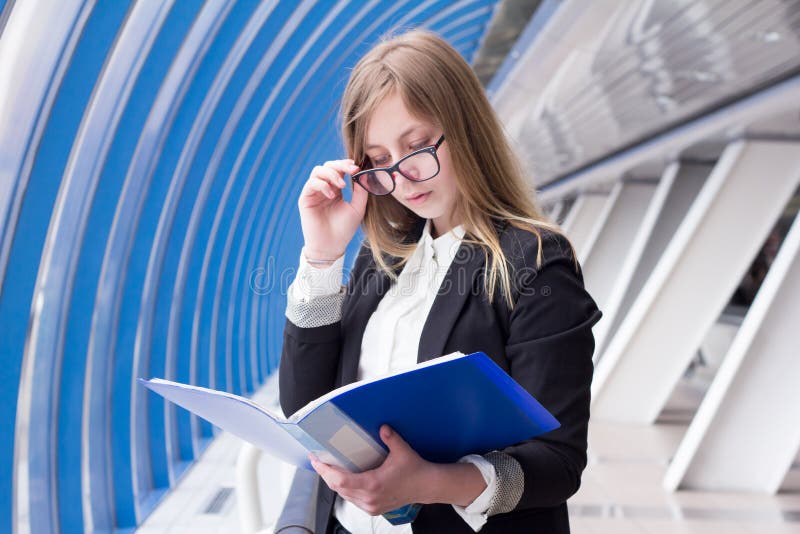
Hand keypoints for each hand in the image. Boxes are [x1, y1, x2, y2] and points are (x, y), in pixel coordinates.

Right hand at [298, 159, 368, 260]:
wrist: (331, 246)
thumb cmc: (344, 229)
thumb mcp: (357, 208)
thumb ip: (361, 191)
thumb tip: (363, 173)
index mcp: (335, 190)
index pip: (339, 169)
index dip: (347, 165)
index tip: (357, 167)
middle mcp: (323, 189)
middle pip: (327, 166)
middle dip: (340, 165)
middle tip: (351, 170)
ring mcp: (314, 193)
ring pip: (318, 171)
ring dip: (331, 174)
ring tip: (342, 186)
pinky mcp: (305, 199)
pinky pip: (312, 183)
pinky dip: (323, 185)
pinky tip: (332, 195)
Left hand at [309, 425, 435, 515]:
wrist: (426, 486)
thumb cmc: (415, 471)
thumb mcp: (403, 451)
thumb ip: (391, 438)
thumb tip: (382, 427)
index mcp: (374, 485)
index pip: (341, 481)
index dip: (326, 471)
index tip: (317, 461)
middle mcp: (370, 498)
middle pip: (338, 488)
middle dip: (325, 474)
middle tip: (317, 461)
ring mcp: (371, 506)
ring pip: (343, 495)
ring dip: (333, 482)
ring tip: (327, 468)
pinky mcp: (373, 508)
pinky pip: (352, 499)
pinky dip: (344, 489)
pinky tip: (342, 479)